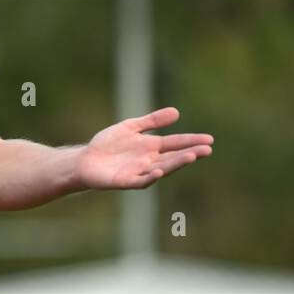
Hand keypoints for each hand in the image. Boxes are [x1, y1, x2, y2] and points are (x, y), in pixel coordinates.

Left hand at [77, 107, 212, 189]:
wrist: (85, 160)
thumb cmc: (108, 145)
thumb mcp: (130, 127)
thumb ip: (152, 121)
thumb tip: (176, 112)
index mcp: (151, 147)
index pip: (175, 143)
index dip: (191, 141)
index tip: (209, 139)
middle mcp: (149, 161)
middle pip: (173, 157)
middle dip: (190, 153)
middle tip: (207, 150)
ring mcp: (138, 171)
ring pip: (161, 169)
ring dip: (175, 164)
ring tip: (190, 156)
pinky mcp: (125, 181)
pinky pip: (140, 180)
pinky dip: (149, 177)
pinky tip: (158, 171)